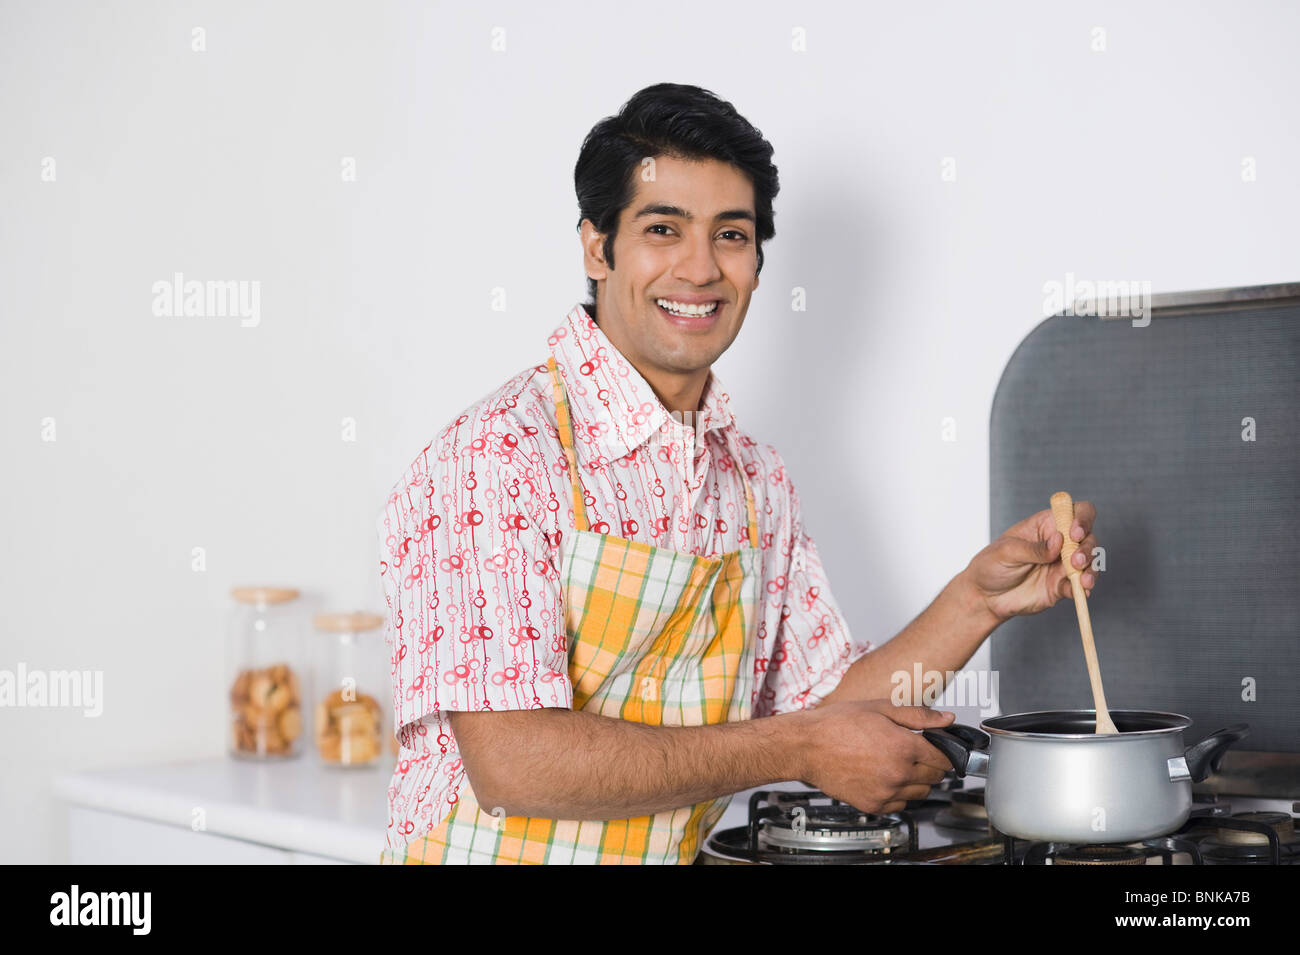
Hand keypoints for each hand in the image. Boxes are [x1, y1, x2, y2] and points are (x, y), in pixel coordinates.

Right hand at [797, 700, 955, 813]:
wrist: (807, 746)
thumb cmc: (838, 724)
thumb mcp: (880, 708)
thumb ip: (918, 715)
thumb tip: (946, 719)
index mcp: (905, 747)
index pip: (944, 759)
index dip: (944, 752)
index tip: (938, 748)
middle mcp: (898, 773)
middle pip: (935, 777)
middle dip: (930, 765)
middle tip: (914, 753)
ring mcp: (886, 792)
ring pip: (920, 794)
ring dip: (916, 781)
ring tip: (896, 765)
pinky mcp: (873, 805)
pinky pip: (900, 805)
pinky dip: (898, 794)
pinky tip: (884, 777)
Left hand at [965, 500, 1099, 622]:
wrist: (985, 596)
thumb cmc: (991, 565)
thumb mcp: (1007, 552)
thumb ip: (1034, 548)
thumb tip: (1059, 541)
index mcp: (1046, 525)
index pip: (1075, 511)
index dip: (1081, 518)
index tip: (1074, 533)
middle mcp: (1060, 543)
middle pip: (1088, 538)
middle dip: (1087, 548)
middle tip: (1075, 561)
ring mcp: (1062, 565)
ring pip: (1090, 562)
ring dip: (1091, 569)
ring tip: (1083, 580)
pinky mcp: (1062, 585)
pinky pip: (1079, 586)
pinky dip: (1083, 589)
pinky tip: (1082, 592)